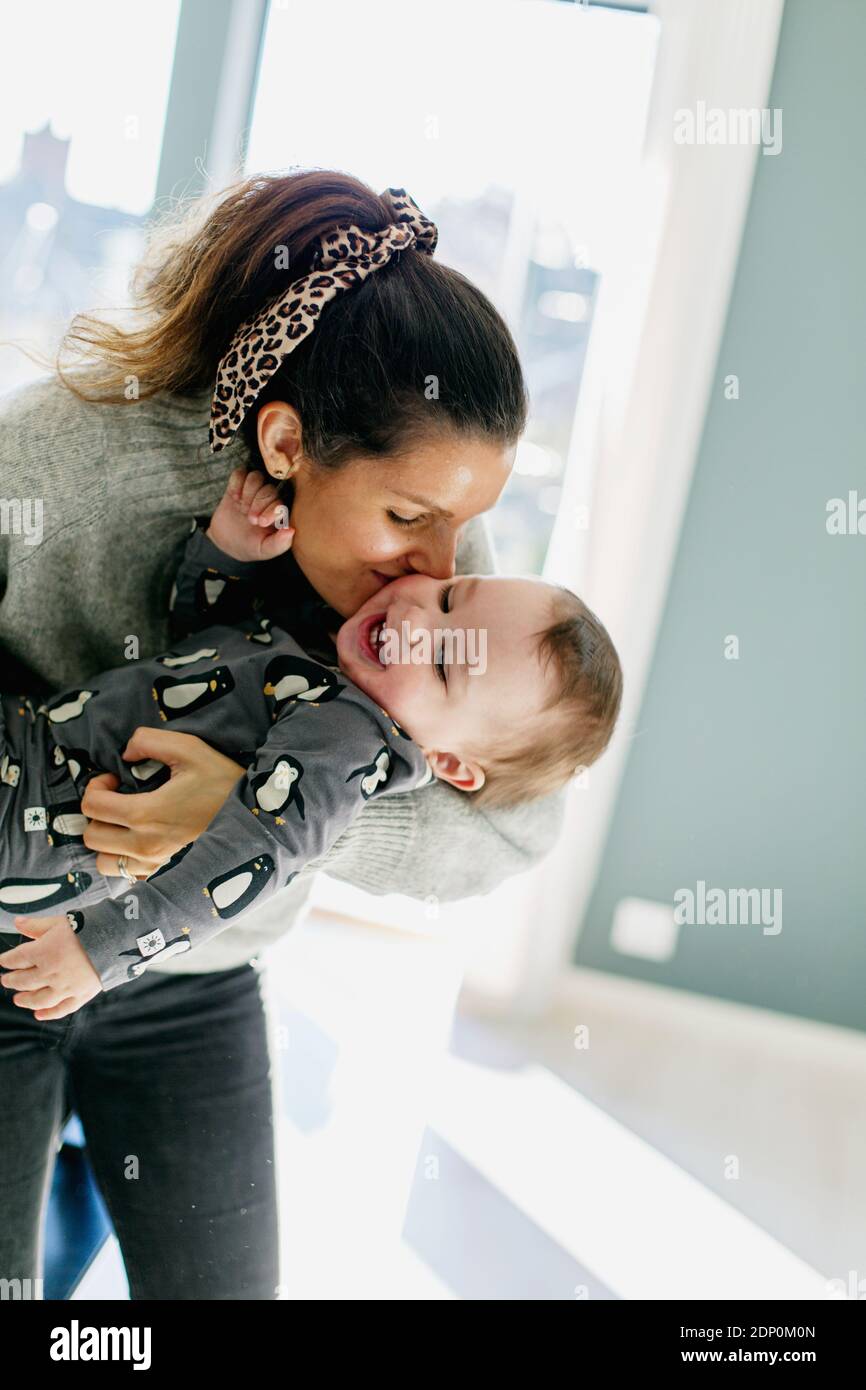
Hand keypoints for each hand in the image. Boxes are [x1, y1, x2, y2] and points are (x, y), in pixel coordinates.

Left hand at [0, 916, 100, 1019]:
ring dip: (25, 1000)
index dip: (6, 960)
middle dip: (11, 980)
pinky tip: (39, 1015)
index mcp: (43, 951)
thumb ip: (36, 925)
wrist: (116, 939)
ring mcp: (65, 986)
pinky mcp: (80, 995)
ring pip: (38, 999)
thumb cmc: (88, 927)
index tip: (3, 961)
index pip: (16, 959)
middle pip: (23, 980)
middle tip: (6, 980)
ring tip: (18, 999)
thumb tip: (17, 922)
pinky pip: (61, 1009)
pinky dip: (48, 1014)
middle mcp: (50, 972)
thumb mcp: (59, 922)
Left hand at [81, 727, 245, 877]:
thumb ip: (149, 740)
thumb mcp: (190, 748)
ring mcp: (154, 864)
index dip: (96, 787)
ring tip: (125, 824)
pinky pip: (127, 876)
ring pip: (104, 862)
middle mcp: (145, 844)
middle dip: (98, 814)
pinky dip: (124, 860)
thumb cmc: (223, 781)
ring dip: (107, 841)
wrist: (255, 816)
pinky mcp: (165, 874)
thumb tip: (126, 753)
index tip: (115, 780)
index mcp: (146, 814)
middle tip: (118, 799)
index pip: (92, 806)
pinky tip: (140, 842)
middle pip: (92, 836)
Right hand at [207, 467, 294, 561]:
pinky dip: (236, 483)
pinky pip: (240, 473)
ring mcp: (254, 490)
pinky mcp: (238, 484)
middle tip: (251, 519)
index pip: (282, 502)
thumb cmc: (251, 546)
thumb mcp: (265, 550)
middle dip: (259, 503)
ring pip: (256, 477)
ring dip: (248, 493)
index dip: (273, 510)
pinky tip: (234, 498)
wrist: (226, 541)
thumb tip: (291, 531)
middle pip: (269, 489)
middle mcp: (269, 498)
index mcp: (280, 512)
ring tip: (242, 509)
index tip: (262, 522)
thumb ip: (279, 543)